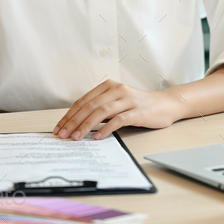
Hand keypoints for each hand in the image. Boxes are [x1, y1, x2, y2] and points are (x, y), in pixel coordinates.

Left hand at [53, 79, 178, 140]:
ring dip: (86, 125)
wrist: (164, 105)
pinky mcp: (138, 111)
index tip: (59, 127)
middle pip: (90, 106)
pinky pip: (119, 120)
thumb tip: (76, 124)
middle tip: (63, 135)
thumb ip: (100, 109)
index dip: (69, 115)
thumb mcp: (116, 103)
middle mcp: (117, 90)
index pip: (83, 101)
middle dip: (73, 121)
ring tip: (76, 137)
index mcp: (108, 86)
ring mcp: (128, 99)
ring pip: (101, 111)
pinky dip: (106, 129)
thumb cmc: (138, 106)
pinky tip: (97, 137)